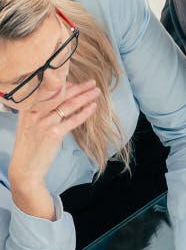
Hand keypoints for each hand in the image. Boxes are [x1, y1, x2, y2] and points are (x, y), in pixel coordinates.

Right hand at [9, 80, 98, 219]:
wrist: (25, 168)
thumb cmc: (30, 145)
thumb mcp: (29, 124)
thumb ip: (41, 111)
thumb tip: (59, 99)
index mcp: (27, 108)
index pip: (48, 90)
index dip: (65, 84)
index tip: (77, 81)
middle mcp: (34, 113)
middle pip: (60, 95)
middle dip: (79, 87)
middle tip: (92, 82)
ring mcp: (44, 123)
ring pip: (68, 105)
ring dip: (85, 96)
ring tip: (96, 92)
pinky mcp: (54, 134)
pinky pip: (73, 120)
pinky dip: (85, 112)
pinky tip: (93, 107)